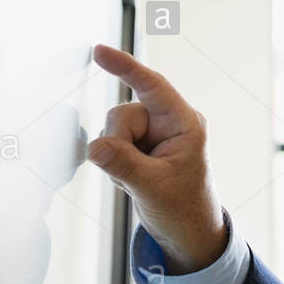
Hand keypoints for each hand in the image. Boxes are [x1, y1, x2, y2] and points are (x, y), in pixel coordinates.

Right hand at [88, 44, 226, 273]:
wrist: (187, 233)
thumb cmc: (183, 208)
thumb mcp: (152, 187)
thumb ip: (123, 165)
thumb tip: (97, 146)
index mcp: (185, 124)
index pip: (153, 86)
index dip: (126, 67)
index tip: (100, 50)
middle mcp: (169, 124)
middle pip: (123, 114)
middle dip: (119, 142)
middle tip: (135, 173)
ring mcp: (153, 136)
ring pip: (112, 130)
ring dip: (116, 157)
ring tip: (139, 180)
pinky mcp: (139, 149)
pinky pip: (110, 146)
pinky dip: (114, 165)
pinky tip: (132, 181)